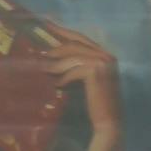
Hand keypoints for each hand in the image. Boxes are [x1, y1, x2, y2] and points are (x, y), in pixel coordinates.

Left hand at [39, 23, 120, 141]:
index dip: (64, 32)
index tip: (48, 26)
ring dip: (56, 63)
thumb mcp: (89, 81)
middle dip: (57, 46)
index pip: (83, 39)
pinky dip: (64, 77)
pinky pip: (73, 71)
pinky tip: (57, 85)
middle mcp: (106, 56)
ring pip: (73, 56)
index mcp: (106, 56)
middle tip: (41, 49)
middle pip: (76, 44)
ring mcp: (102, 63)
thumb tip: (56, 58)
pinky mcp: (95, 72)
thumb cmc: (98, 106)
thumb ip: (79, 66)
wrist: (109, 124)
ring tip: (43, 68)